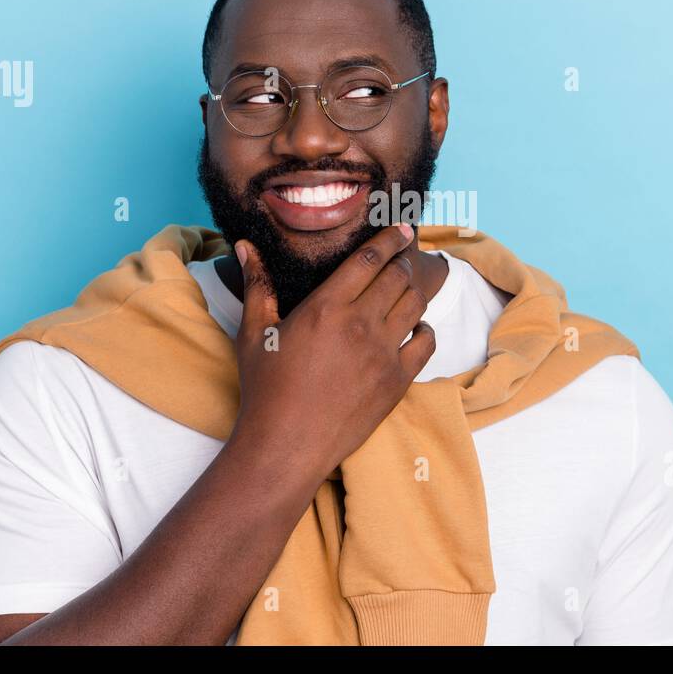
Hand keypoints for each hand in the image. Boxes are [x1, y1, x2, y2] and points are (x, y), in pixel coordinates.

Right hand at [228, 222, 436, 482]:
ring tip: (406, 288)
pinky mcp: (397, 381)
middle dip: (404, 261)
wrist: (286, 446)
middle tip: (403, 256)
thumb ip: (257, 285)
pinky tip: (413, 329)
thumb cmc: (265, 390)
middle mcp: (360, 324)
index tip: (402, 228)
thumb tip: (245, 246)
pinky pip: (426, 343)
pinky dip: (424, 330)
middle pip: (398, 277)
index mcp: (326, 307)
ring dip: (414, 291)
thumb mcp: (253, 333)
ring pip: (415, 305)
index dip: (390, 238)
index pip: (370, 259)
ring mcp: (383, 353)